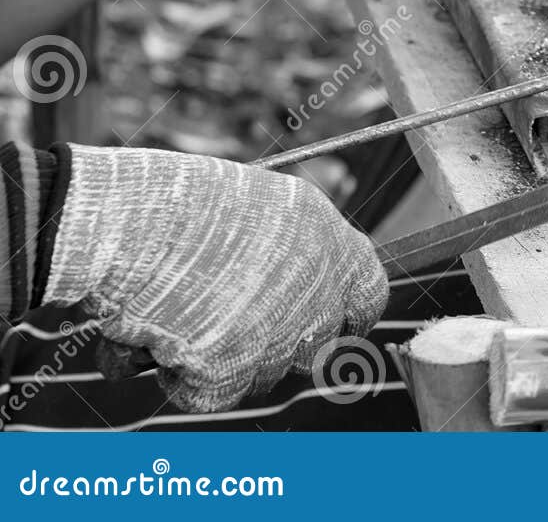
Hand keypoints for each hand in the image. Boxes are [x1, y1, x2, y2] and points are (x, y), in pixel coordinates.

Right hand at [42, 146, 387, 411]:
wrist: (132, 218)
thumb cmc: (182, 200)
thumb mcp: (264, 204)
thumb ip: (291, 247)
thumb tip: (292, 289)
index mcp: (332, 240)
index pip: (368, 296)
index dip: (348, 315)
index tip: (329, 324)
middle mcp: (317, 290)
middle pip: (312, 345)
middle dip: (272, 342)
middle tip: (223, 321)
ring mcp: (278, 334)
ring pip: (262, 372)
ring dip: (221, 357)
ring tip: (173, 313)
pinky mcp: (231, 369)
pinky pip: (212, 394)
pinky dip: (179, 379)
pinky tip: (148, 343)